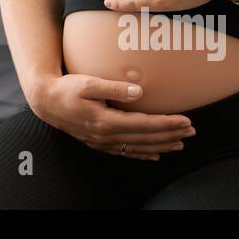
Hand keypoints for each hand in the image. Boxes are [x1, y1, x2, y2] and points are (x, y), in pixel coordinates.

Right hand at [30, 73, 194, 160]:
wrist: (47, 102)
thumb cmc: (67, 89)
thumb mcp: (88, 83)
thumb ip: (113, 87)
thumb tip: (138, 92)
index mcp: (106, 121)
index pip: (144, 125)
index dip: (167, 124)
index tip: (185, 121)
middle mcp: (106, 136)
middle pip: (145, 138)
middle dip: (170, 135)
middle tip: (191, 131)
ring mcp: (103, 142)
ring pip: (138, 148)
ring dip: (161, 146)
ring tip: (180, 143)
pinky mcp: (99, 143)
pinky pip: (126, 152)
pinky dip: (142, 154)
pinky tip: (155, 155)